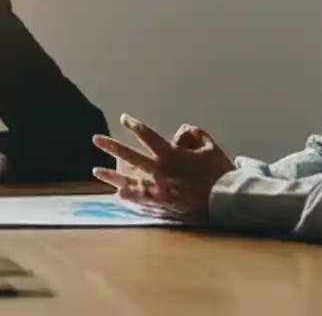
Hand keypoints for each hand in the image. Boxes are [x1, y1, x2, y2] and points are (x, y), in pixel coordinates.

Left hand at [91, 114, 235, 219]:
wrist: (226, 200)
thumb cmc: (218, 171)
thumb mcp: (209, 146)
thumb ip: (193, 134)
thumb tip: (180, 132)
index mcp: (170, 154)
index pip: (147, 135)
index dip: (134, 125)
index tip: (124, 119)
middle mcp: (159, 171)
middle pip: (129, 156)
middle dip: (111, 146)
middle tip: (96, 139)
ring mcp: (157, 189)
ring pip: (128, 181)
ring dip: (110, 175)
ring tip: (95, 171)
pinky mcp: (160, 204)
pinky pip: (139, 199)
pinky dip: (128, 196)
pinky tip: (117, 193)